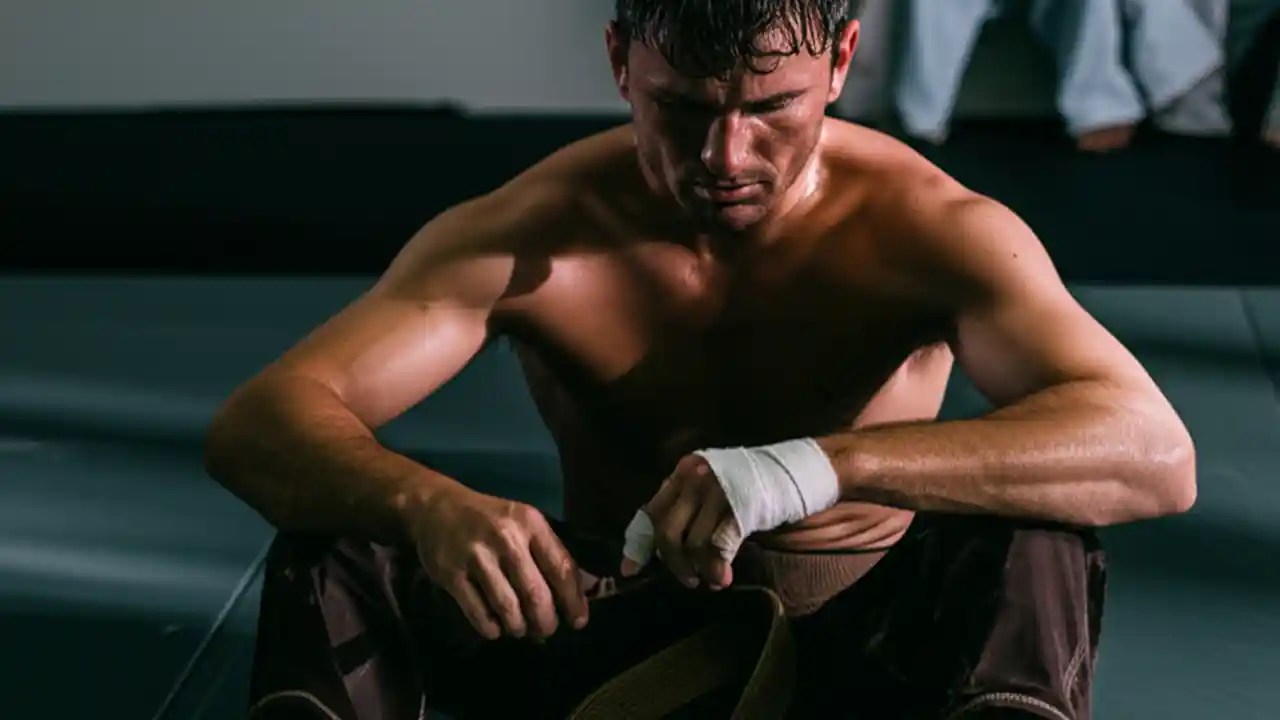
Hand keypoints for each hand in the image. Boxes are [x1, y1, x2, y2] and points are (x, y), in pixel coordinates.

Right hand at [407, 488, 588, 640]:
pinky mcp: (452, 573)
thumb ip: (549, 554)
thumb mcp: (523, 523)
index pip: (561, 568)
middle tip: (544, 631)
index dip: (573, 601)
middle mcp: (506, 538)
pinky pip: (479, 614)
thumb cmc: (490, 520)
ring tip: (519, 629)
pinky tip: (495, 627)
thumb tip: (580, 594)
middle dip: (545, 622)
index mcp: (530, 523)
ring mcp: (477, 556)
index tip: (578, 622)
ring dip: (518, 627)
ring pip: (508, 608)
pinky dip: (491, 628)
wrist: (437, 507)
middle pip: (536, 595)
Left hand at [622, 454, 736, 590]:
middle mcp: (695, 478)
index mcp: (682, 472)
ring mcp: (718, 490)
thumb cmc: (747, 484)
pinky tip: (723, 577)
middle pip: (667, 531)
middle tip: (687, 580)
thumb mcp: (708, 487)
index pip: (650, 511)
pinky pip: (720, 546)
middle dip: (674, 563)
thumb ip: (684, 508)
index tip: (629, 571)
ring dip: (700, 570)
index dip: (637, 544)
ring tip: (711, 581)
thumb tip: (656, 550)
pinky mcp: (742, 506)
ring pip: (694, 543)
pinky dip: (718, 568)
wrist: (791, 471)